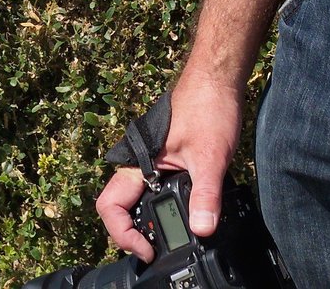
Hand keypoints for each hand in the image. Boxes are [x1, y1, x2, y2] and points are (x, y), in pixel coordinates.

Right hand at [94, 70, 243, 263]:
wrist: (219, 79)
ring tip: (173, 236)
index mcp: (138, 161)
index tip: (147, 249)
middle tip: (159, 249)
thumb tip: (203, 229)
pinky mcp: (168, 160)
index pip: (111, 205)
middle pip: (122, 207)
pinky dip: (167, 208)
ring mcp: (154, 162)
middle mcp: (140, 163)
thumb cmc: (207, 106)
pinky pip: (158, 190)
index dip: (122, 234)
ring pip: (140, 199)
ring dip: (151, 220)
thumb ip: (206, 195)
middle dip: (135, 232)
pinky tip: (187, 213)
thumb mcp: (210, 156)